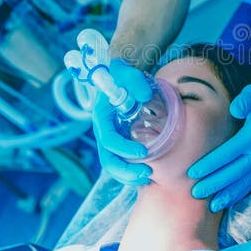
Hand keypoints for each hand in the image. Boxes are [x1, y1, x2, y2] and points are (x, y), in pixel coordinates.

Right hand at [91, 59, 152, 185]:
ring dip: (129, 176)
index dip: (125, 149)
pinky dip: (131, 172)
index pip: (109, 140)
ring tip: (149, 177)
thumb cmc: (122, 76)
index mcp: (102, 119)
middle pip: (108, 160)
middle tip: (148, 173)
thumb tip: (146, 97)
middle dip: (126, 171)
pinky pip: (121, 163)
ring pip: (113, 166)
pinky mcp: (119, 144)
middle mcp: (103, 132)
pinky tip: (148, 175)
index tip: (145, 153)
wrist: (118, 79)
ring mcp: (110, 140)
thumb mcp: (126, 72)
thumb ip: (135, 81)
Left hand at [188, 74, 250, 211]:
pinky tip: (230, 200)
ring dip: (227, 194)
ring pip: (244, 181)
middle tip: (195, 193)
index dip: (210, 164)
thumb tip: (234, 110)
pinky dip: (241, 192)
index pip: (227, 154)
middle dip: (214, 184)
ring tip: (212, 205)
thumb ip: (245, 100)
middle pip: (233, 172)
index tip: (193, 173)